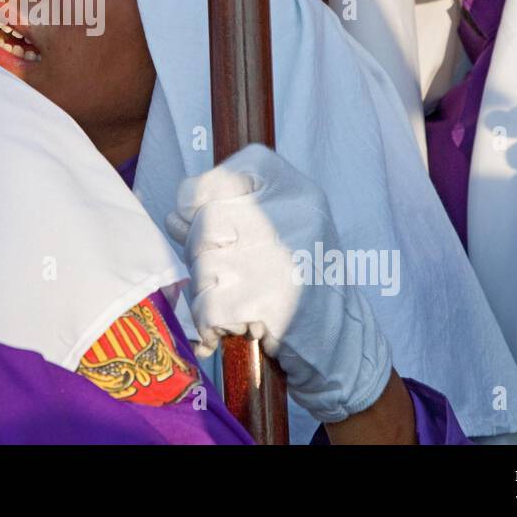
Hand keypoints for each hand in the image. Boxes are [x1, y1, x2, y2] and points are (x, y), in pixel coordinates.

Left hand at [165, 143, 391, 423]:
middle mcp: (291, 213)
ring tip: (234, 301)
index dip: (198, 198)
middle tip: (222, 276)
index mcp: (294, 187)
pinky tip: (227, 327)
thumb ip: (223, 215)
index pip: (222, 175)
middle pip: (205, 220)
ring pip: (202, 263)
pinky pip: (206, 306)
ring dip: (205, 291)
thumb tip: (173, 217)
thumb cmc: (299, 279)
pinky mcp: (268, 301)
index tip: (205, 221)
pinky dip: (208, 324)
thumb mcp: (273, 230)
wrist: (343, 341)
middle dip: (199, 252)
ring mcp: (280, 256)